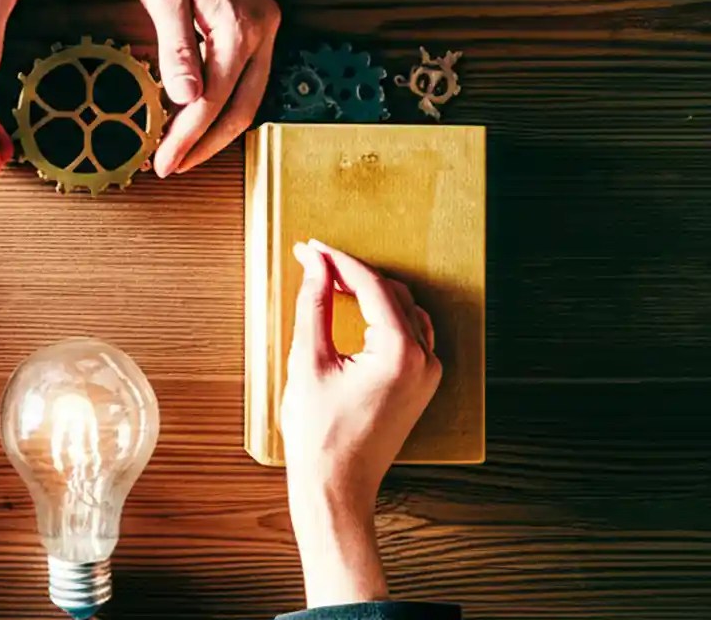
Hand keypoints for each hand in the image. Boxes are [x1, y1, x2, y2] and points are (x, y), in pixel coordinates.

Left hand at [124, 0, 278, 176]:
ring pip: (248, 95)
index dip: (188, 138)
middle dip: (208, 145)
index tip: (164, 162)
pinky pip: (243, 74)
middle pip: (243, 108)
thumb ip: (176, 47)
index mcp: (241, 26)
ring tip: (182, 149)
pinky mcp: (251, 20)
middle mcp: (261, 29)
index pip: (214, 101)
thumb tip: (186, 99)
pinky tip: (195, 112)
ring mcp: (261, 24)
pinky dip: (221, 101)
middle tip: (173, 166)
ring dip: (217, 128)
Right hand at [283, 239, 441, 606]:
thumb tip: (315, 268)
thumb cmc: (319, 435)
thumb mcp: (308, 362)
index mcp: (399, 352)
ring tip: (333, 283)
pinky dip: (385, 316)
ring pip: (404, 311)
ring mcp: (427, 374)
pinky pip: (410, 334)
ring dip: (371, 292)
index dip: (337, 261)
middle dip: (352, 274)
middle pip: (390, 293)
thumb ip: (314, 306)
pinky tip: (359, 312)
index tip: (310, 248)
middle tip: (314, 263)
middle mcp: (424, 359)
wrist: (335, 486)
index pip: (370, 285)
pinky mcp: (420, 385)